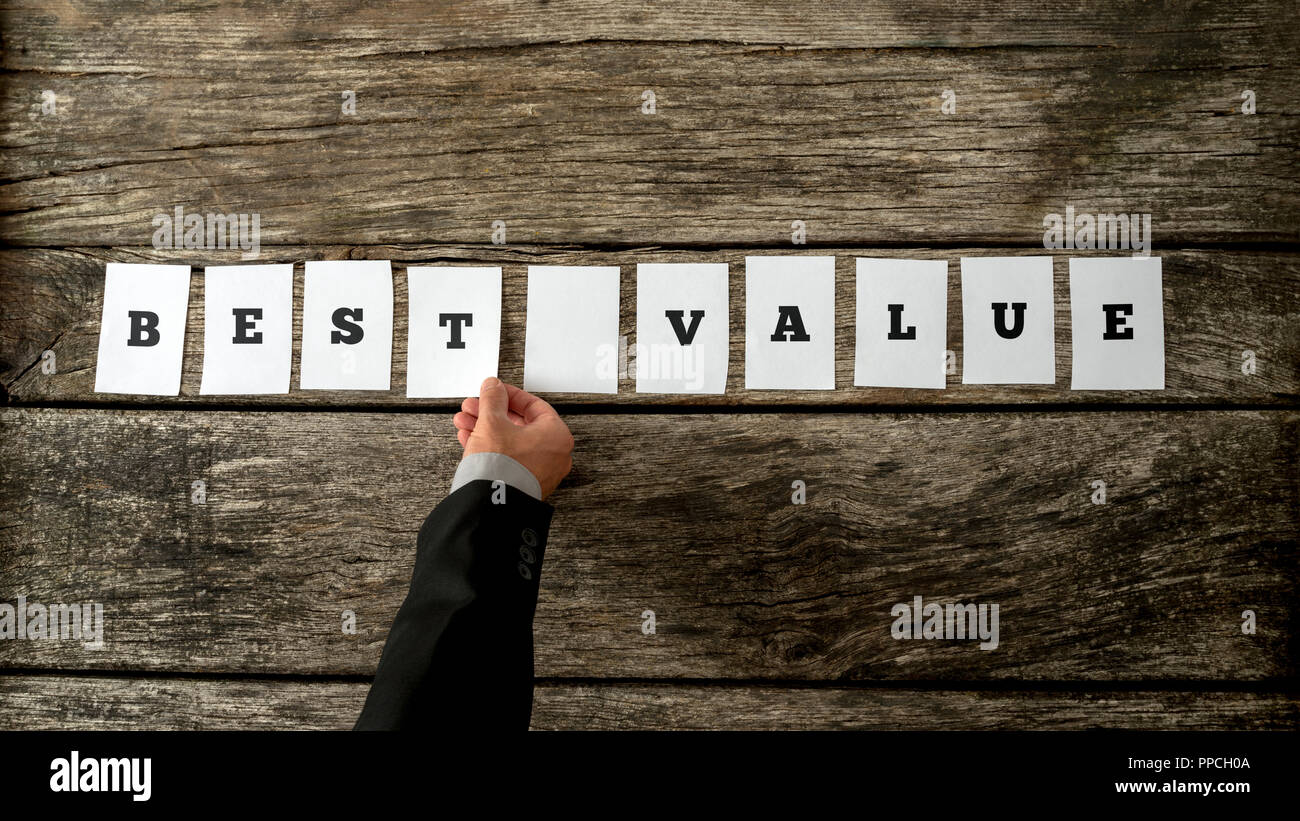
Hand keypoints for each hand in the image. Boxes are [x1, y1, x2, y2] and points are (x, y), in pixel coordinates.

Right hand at [453, 377, 573, 498]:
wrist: (491, 506)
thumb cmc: (501, 468)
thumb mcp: (492, 422)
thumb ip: (493, 399)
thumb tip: (493, 387)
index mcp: (557, 435)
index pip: (534, 405)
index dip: (509, 395)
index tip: (494, 391)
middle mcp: (554, 455)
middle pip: (519, 424)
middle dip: (491, 413)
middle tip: (474, 407)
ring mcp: (540, 472)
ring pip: (510, 441)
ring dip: (485, 429)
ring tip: (465, 423)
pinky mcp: (525, 484)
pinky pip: (508, 458)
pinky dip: (490, 447)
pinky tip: (469, 439)